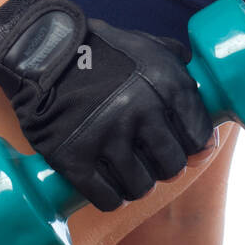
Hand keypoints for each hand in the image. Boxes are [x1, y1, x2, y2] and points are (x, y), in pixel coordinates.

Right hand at [0, 0, 215, 211]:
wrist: (43, 53)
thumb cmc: (100, 50)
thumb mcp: (146, 45)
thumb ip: (175, 62)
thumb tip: (202, 85)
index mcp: (167, 84)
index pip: (199, 138)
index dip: (191, 145)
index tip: (178, 145)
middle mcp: (141, 111)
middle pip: (171, 167)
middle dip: (162, 166)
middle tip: (148, 159)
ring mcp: (107, 136)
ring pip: (140, 187)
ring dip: (135, 184)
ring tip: (126, 172)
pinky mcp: (74, 158)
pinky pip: (107, 198)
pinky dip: (110, 197)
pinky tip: (106, 186)